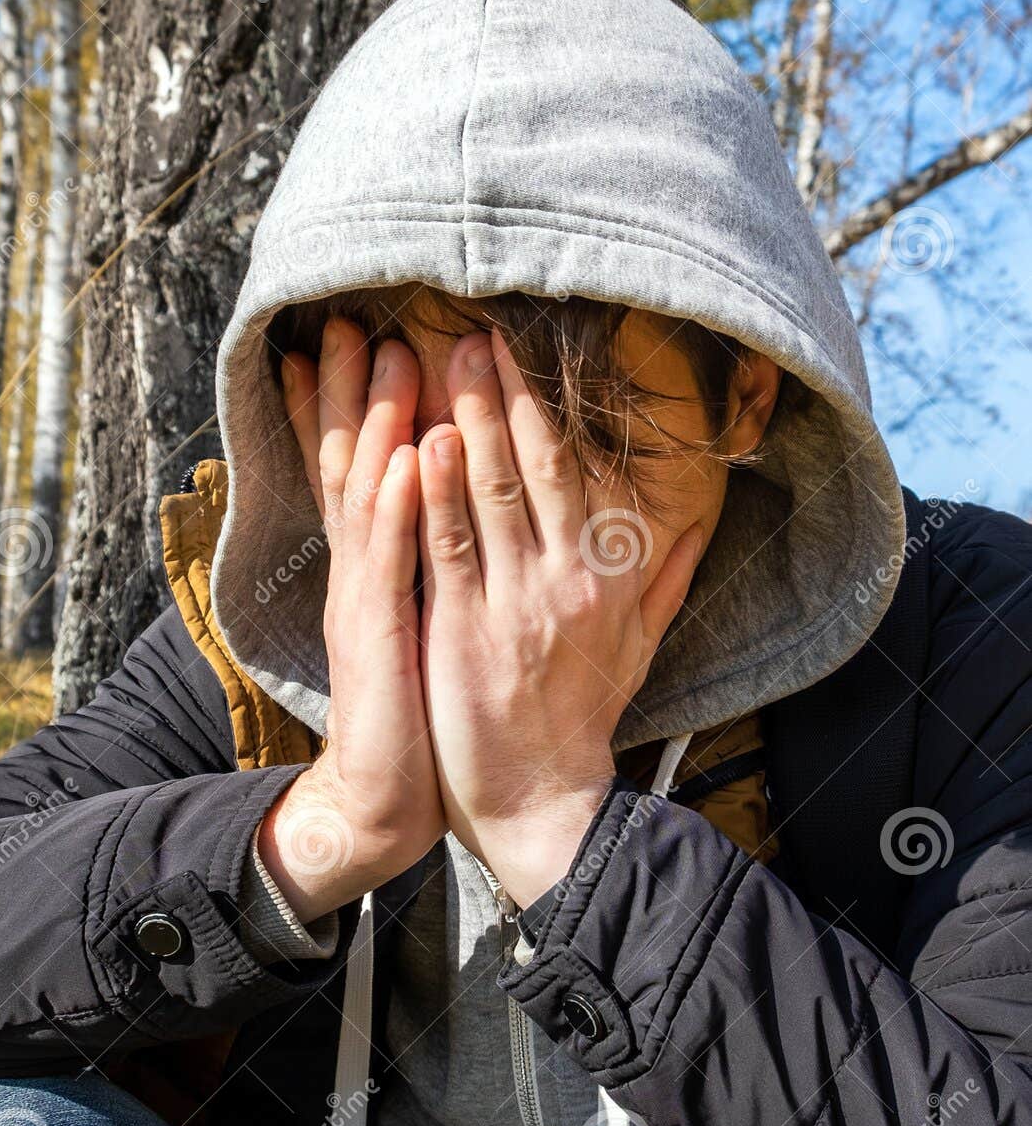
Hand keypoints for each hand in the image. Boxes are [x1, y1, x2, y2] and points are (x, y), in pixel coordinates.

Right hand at [256, 317, 445, 918]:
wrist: (386, 794)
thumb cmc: (425, 712)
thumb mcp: (437, 627)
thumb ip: (449, 571)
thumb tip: (474, 523)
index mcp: (384, 567)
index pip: (370, 470)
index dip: (362, 407)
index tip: (364, 341)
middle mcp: (365, 573)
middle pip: (352, 466)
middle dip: (349, 392)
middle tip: (350, 320)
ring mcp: (365, 601)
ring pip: (365, 499)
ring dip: (372, 426)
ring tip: (381, 358)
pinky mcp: (378, 638)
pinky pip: (386, 563)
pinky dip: (392, 509)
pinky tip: (403, 460)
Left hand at [416, 328, 702, 906]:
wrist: (542, 798)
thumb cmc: (585, 719)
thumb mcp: (642, 646)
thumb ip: (667, 576)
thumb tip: (702, 520)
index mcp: (610, 574)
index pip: (583, 472)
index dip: (555, 407)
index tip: (537, 347)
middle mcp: (569, 578)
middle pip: (537, 466)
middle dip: (509, 391)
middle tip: (482, 326)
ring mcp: (515, 602)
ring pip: (489, 493)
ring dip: (470, 419)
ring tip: (448, 357)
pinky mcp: (463, 629)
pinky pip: (447, 546)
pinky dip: (434, 492)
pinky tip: (422, 441)